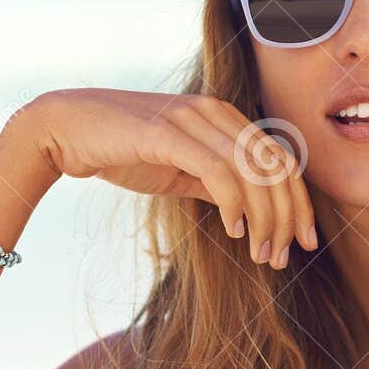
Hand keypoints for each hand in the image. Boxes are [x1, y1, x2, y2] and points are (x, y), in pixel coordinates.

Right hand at [17, 88, 317, 269]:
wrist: (65, 130)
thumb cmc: (119, 149)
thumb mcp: (177, 169)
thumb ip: (212, 181)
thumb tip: (245, 209)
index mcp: (223, 116)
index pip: (281, 159)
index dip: (299, 203)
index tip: (304, 241)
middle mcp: (215, 112)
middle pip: (276, 166)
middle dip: (288, 216)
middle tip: (284, 256)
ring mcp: (192, 119)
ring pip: (253, 171)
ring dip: (265, 219)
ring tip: (261, 253)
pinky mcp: (168, 134)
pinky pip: (218, 171)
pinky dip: (235, 203)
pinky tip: (235, 231)